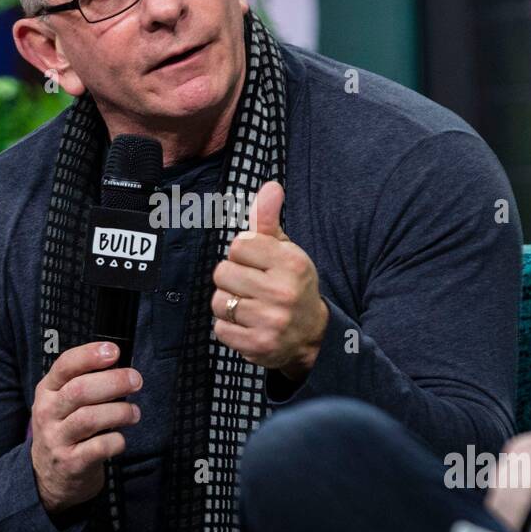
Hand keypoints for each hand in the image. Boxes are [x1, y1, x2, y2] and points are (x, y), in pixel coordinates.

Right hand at [30, 341, 141, 514]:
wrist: (50, 477)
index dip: (90, 356)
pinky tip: (121, 438)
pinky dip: (116, 440)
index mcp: (46, 391)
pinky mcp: (71, 463)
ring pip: (89, 418)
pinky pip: (99, 447)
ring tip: (133, 413)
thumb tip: (121, 365)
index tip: (114, 352)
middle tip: (135, 381)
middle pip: (80, 391)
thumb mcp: (63, 403)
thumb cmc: (66, 429)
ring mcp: (56, 439)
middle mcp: (47, 413)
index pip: (64, 366)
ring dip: (119, 412)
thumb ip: (84, 382)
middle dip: (114, 382)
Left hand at [211, 180, 328, 379]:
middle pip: (223, 273)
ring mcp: (270, 321)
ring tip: (249, 306)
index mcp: (291, 263)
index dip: (243, 254)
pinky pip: (220, 328)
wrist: (312, 335)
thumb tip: (270, 186)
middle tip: (251, 287)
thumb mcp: (286, 251)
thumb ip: (270, 220)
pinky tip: (248, 324)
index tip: (257, 264)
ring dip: (228, 303)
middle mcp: (282, 292)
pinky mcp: (258, 346)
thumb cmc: (292, 285)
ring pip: (218, 301)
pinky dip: (229, 327)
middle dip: (232, 279)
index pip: (239, 245)